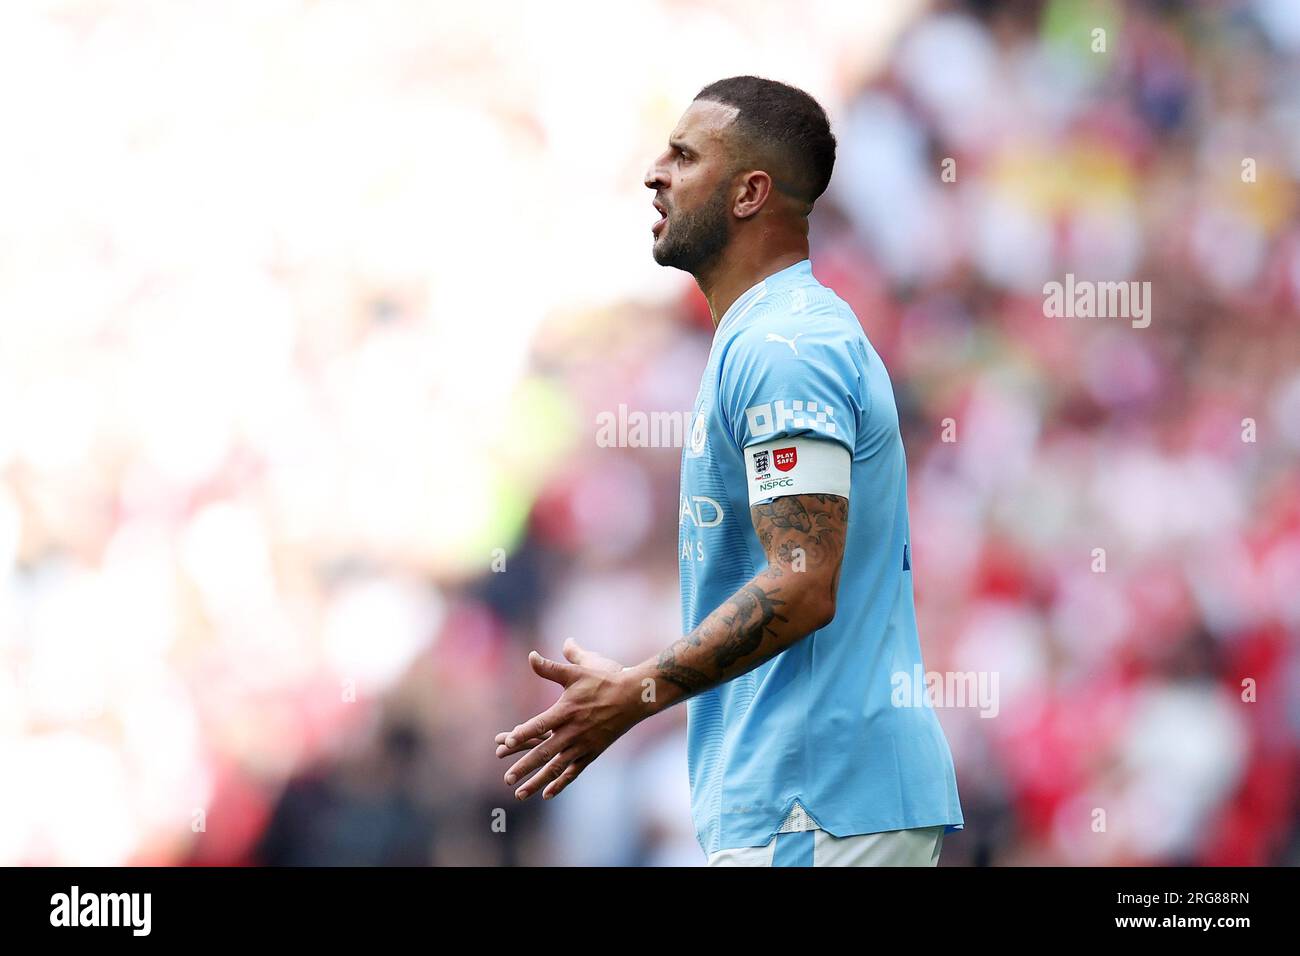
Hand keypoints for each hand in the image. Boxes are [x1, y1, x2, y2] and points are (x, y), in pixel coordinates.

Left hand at [494, 640, 641, 800]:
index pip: (541, 724)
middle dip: (525, 766)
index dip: (523, 733)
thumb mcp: (577, 671)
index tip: (506, 742)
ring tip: (519, 794)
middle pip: (545, 751)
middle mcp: (574, 731)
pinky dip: (560, 783)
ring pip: (557, 767)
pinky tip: (546, 794)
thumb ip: (551, 667)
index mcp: (567, 710)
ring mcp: (584, 744)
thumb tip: (530, 656)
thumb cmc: (604, 680)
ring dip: (537, 781)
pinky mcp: (592, 752)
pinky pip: (574, 771)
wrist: (634, 696)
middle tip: (507, 779)